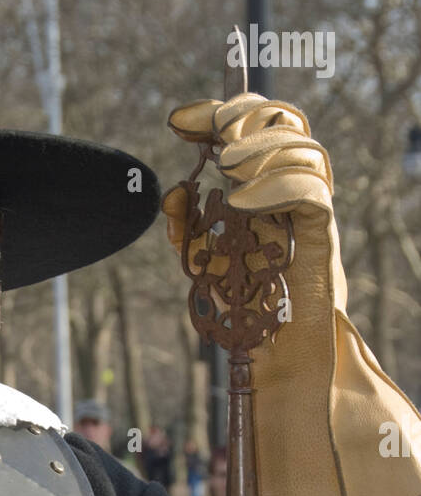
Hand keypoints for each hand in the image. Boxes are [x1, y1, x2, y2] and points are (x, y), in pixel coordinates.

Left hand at [161, 95, 420, 495]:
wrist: (284, 381)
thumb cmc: (248, 331)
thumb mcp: (205, 272)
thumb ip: (190, 231)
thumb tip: (174, 189)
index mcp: (271, 200)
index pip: (259, 134)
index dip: (222, 113)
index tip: (179, 119)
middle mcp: (297, 205)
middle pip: (289, 125)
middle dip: (244, 115)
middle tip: (207, 133)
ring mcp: (313, 225)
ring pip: (306, 150)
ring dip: (260, 149)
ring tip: (224, 171)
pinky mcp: (321, 248)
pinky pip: (311, 194)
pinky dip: (273, 185)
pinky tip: (237, 202)